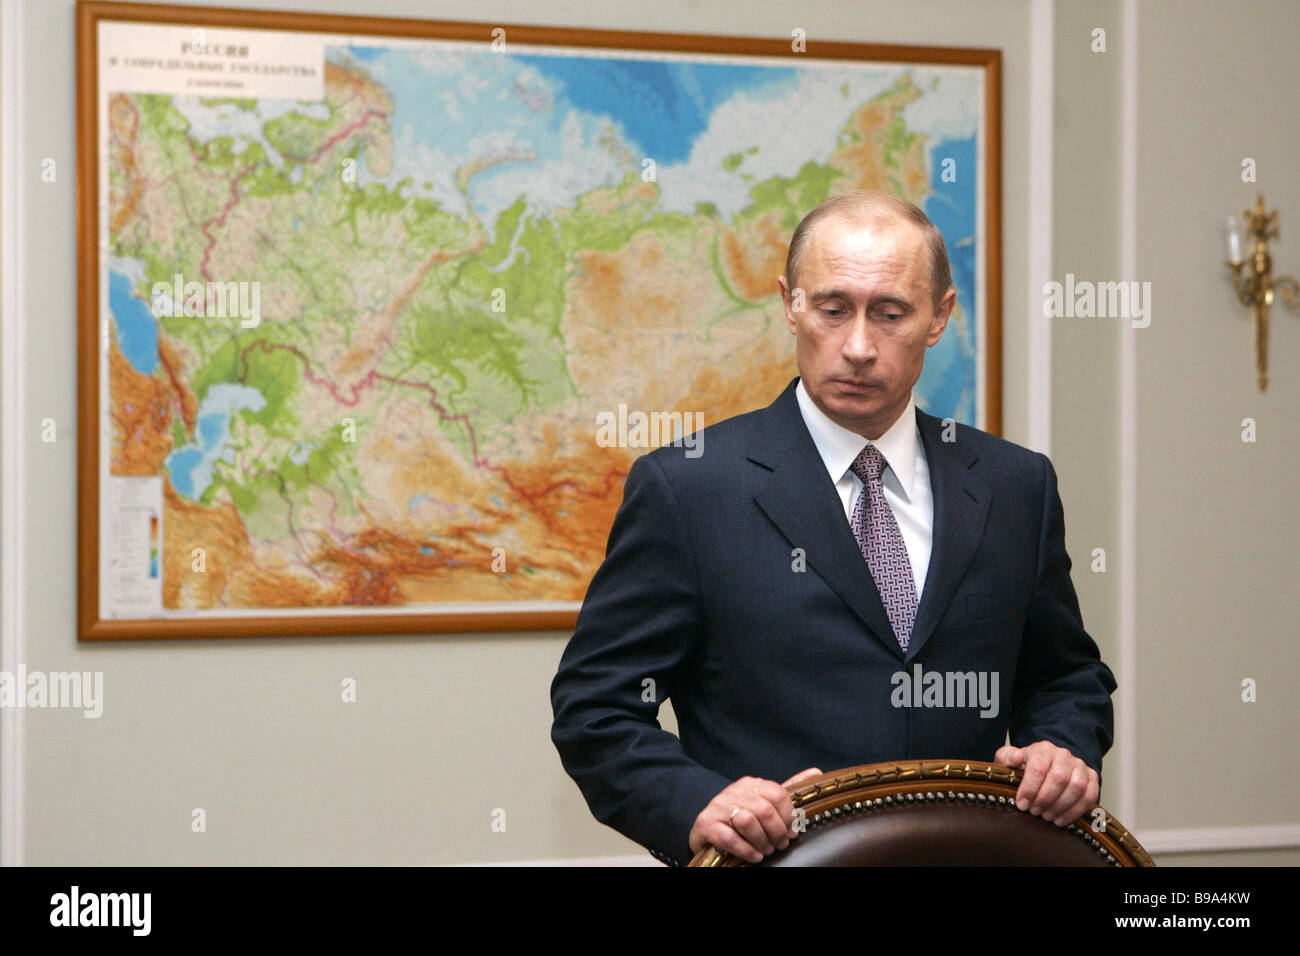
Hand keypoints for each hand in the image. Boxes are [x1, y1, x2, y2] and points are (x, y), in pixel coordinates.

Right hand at [689, 767, 822, 862]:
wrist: (706, 828)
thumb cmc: (740, 817)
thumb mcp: (764, 802)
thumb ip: (788, 789)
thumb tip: (816, 773)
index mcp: (751, 784)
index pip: (778, 794)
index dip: (789, 817)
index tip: (792, 832)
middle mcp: (733, 791)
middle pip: (765, 810)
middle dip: (777, 833)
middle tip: (779, 845)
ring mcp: (718, 807)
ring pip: (747, 821)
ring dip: (762, 841)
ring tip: (766, 850)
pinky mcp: (706, 824)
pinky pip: (729, 837)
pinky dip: (746, 850)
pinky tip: (753, 855)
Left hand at [995, 741, 1098, 826]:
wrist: (1048, 766)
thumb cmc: (1026, 766)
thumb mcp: (1010, 759)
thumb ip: (1007, 757)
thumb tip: (1014, 759)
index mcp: (1042, 748)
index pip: (1038, 767)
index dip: (1030, 789)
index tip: (1022, 804)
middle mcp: (1063, 754)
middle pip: (1059, 778)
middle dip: (1045, 799)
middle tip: (1034, 812)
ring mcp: (1080, 765)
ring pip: (1076, 787)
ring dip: (1061, 806)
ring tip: (1047, 817)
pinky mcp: (1092, 778)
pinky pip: (1090, 796)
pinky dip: (1076, 811)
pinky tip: (1061, 820)